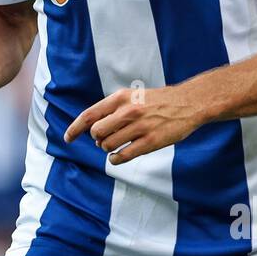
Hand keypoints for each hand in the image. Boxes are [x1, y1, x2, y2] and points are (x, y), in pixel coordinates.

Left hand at [63, 84, 201, 165]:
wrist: (188, 103)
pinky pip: (123, 156)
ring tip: (116, 145)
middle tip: (107, 139)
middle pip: (96, 133)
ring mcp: (139, 127)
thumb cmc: (157, 102)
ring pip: (107, 145)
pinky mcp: (150, 141)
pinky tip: (118, 156)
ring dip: (107, 149)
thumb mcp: (132, 96)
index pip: (89, 115)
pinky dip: (116, 159)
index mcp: (120, 98)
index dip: (75, 128)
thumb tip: (92, 128)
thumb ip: (112, 109)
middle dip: (97, 139)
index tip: (68, 138)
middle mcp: (128, 111)